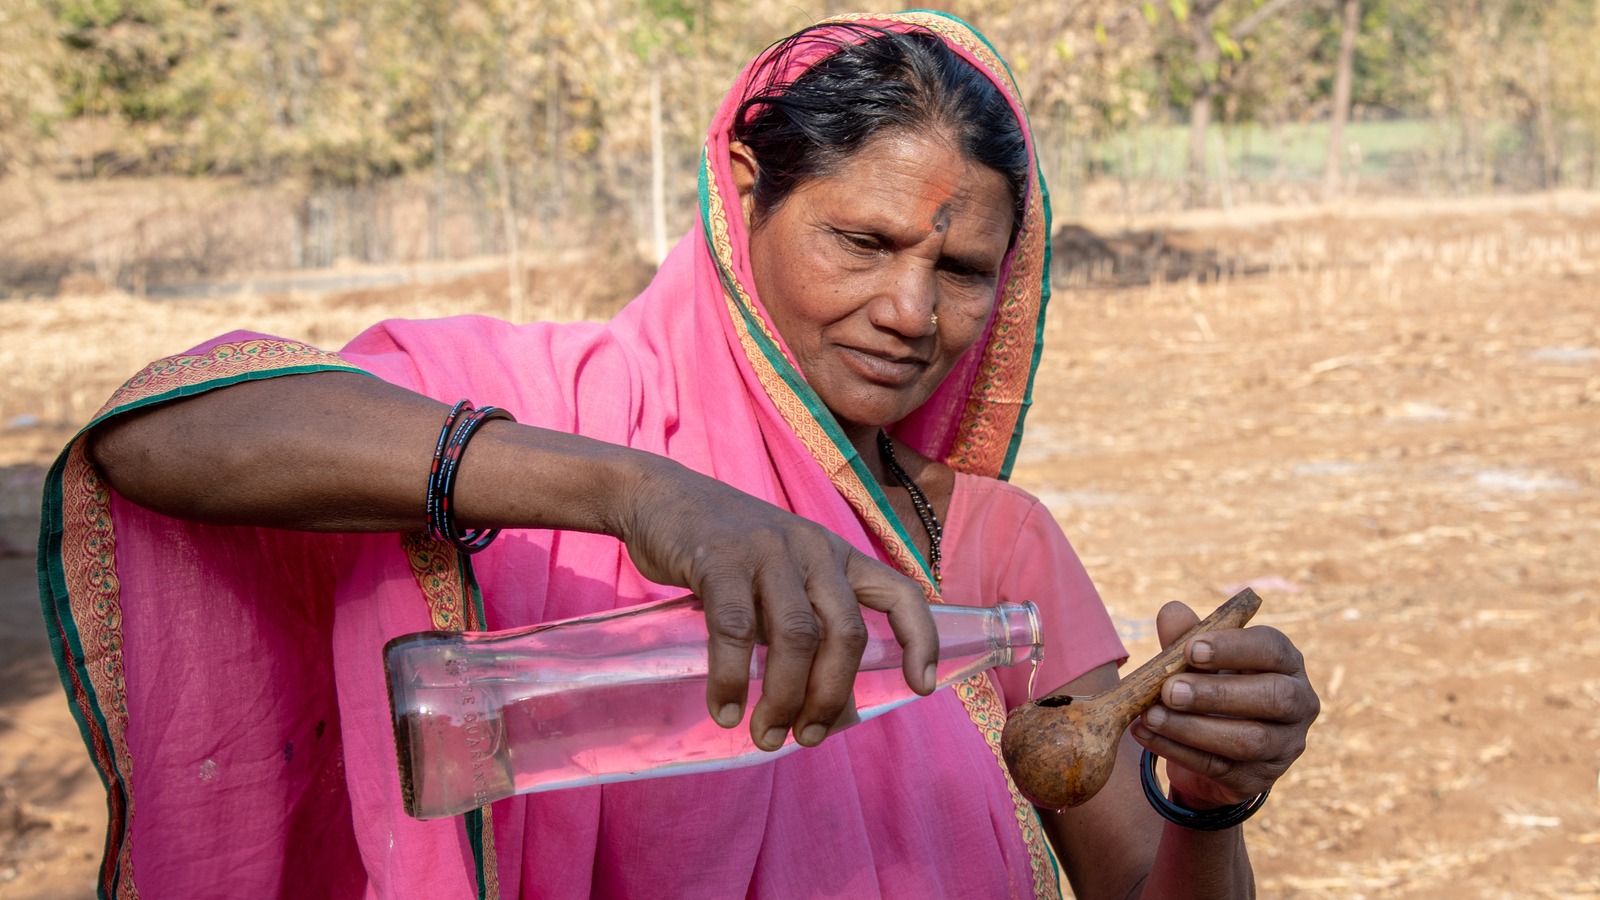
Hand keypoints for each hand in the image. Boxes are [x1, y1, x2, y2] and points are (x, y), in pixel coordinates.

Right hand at [617, 454, 938, 751]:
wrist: (659, 497)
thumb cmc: (724, 551)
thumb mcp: (781, 574)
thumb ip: (804, 620)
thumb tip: (821, 703)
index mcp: (836, 555)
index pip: (900, 593)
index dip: (919, 641)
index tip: (920, 689)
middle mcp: (813, 549)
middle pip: (845, 633)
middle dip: (830, 695)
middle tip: (806, 737)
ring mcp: (768, 551)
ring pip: (796, 636)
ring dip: (784, 697)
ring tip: (765, 735)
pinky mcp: (721, 559)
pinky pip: (735, 630)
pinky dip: (732, 678)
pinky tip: (725, 710)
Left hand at [1129, 601, 1319, 807]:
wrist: (1211, 745)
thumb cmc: (1211, 685)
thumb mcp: (1198, 659)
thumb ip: (1187, 635)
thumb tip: (1171, 611)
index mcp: (1286, 663)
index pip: (1273, 649)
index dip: (1233, 648)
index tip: (1190, 650)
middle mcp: (1298, 704)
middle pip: (1273, 697)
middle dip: (1217, 693)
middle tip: (1169, 690)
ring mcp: (1284, 746)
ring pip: (1248, 740)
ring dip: (1193, 728)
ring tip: (1150, 715)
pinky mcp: (1258, 779)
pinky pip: (1220, 768)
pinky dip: (1178, 750)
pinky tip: (1146, 734)